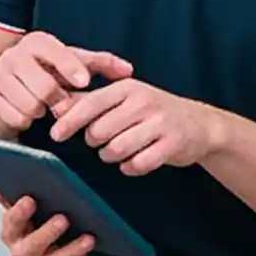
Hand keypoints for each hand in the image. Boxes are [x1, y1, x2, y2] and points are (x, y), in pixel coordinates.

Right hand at [0, 31, 132, 131]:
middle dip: (58, 101)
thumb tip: (129, 71)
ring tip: (44, 107)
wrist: (6, 75)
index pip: (57, 53)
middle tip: (63, 104)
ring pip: (30, 106)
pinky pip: (14, 117)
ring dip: (42, 112)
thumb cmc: (47, 68)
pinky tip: (29, 113)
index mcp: (38, 43)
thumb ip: (101, 64)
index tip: (83, 82)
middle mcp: (15, 55)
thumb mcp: (73, 61)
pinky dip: (25, 120)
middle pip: (45, 88)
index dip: (71, 68)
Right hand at [0, 189, 94, 255]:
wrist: (35, 249)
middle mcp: (21, 251)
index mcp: (11, 232)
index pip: (11, 222)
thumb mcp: (18, 209)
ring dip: (70, 251)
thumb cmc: (28, 226)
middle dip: (46, 234)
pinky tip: (85, 252)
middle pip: (29, 247)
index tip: (29, 200)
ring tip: (87, 239)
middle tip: (62, 219)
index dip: (18, 213)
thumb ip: (9, 196)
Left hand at [49, 78, 218, 175]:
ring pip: (117, 149)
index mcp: (127, 88)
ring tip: (117, 152)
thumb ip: (89, 101)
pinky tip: (135, 161)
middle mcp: (143, 101)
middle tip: (102, 141)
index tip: (55, 135)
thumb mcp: (123, 99)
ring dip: (111, 156)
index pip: (90, 103)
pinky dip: (131, 168)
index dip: (70, 121)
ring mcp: (160, 122)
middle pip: (100, 131)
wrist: (200, 124)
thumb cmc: (153, 112)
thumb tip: (56, 105)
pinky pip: (138, 164)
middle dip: (95, 142)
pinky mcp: (172, 144)